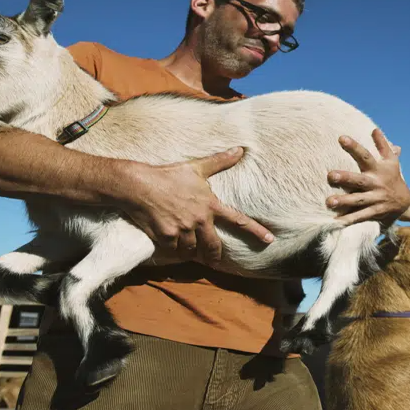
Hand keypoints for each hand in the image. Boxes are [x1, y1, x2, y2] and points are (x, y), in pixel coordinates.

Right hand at [120, 147, 273, 265]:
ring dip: (190, 250)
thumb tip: (240, 149)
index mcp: (210, 205)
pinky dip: (172, 249)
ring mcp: (184, 230)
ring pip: (191, 250)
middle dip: (214, 255)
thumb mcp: (196, 167)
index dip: (256, 231)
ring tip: (184, 244)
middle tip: (213, 260)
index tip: (270, 240)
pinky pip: (174, 251)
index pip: (239, 220)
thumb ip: (220, 161)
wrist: (139, 184)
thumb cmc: (168, 175)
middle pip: (213, 246)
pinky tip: (168, 242)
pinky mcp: (167, 238)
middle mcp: (200, 220)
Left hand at [326, 129, 409, 226]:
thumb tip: (374, 129)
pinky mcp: (375, 212)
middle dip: (345, 178)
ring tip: (329, 202)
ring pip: (358, 200)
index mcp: (378, 169)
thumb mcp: (391, 161)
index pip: (365, 155)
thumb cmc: (393, 177)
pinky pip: (361, 216)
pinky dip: (350, 219)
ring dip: (344, 201)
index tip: (341, 138)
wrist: (406, 202)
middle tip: (330, 175)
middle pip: (359, 180)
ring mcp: (375, 199)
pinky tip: (336, 222)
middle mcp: (376, 183)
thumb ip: (383, 145)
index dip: (354, 147)